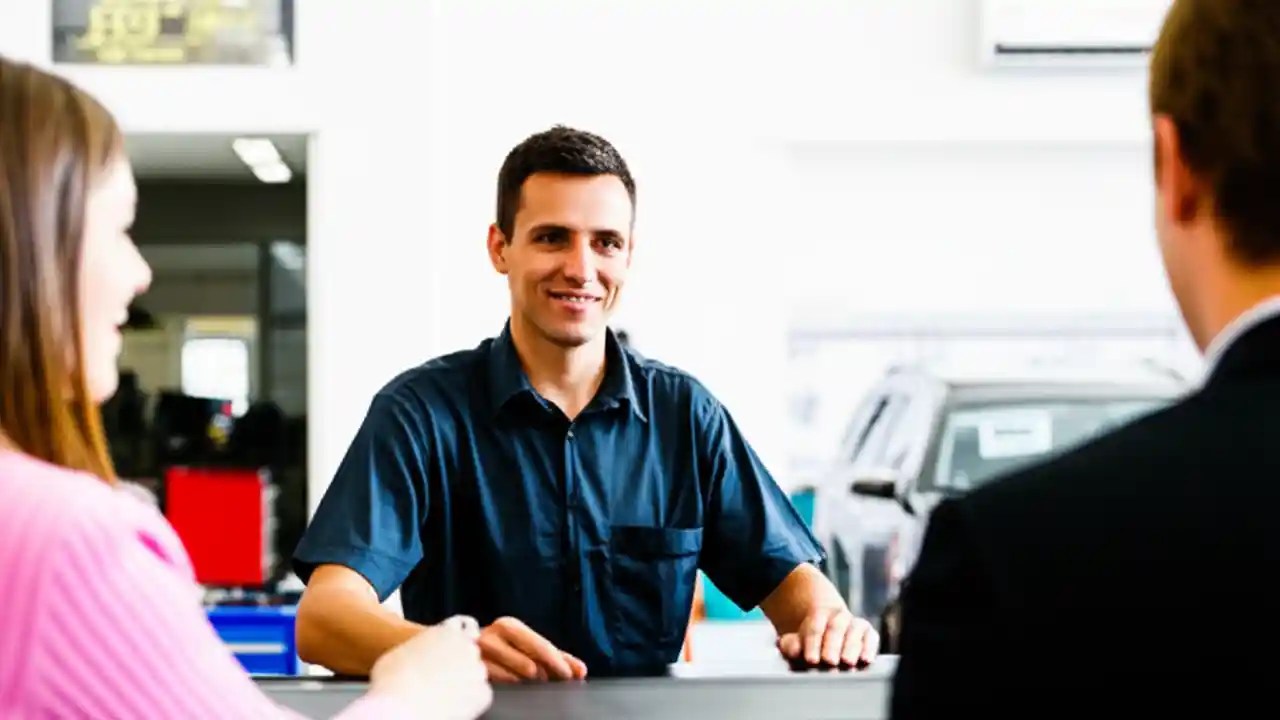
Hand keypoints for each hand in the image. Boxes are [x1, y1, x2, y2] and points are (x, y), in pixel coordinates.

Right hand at [369, 615, 491, 719]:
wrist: (399, 706)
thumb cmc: (391, 682)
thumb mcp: (399, 653)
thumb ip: (417, 648)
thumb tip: (415, 657)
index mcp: (446, 632)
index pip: (463, 626)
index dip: (458, 639)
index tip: (456, 648)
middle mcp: (466, 646)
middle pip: (470, 652)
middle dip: (461, 663)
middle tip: (444, 678)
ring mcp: (477, 669)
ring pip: (475, 675)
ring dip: (465, 682)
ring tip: (442, 695)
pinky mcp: (483, 693)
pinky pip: (480, 696)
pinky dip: (470, 703)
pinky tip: (451, 706)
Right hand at [478, 616, 588, 682]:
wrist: (461, 652)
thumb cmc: (502, 650)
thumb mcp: (528, 648)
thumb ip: (556, 657)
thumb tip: (581, 670)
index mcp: (508, 626)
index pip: (540, 646)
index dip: (558, 662)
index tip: (571, 675)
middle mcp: (491, 636)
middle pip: (527, 662)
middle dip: (544, 674)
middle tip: (554, 680)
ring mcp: (478, 655)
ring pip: (512, 676)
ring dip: (526, 681)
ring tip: (533, 681)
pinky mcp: (469, 671)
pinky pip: (496, 684)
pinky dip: (508, 684)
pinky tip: (515, 685)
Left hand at [776, 607, 878, 669]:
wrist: (827, 637)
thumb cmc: (809, 645)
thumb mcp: (796, 643)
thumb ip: (792, 646)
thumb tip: (795, 650)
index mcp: (818, 615)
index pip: (815, 627)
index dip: (813, 643)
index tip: (811, 660)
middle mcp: (838, 617)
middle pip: (835, 627)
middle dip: (832, 645)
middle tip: (829, 661)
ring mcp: (855, 624)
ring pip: (855, 630)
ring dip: (851, 647)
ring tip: (847, 662)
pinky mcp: (869, 634)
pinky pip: (872, 638)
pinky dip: (870, 648)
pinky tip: (865, 660)